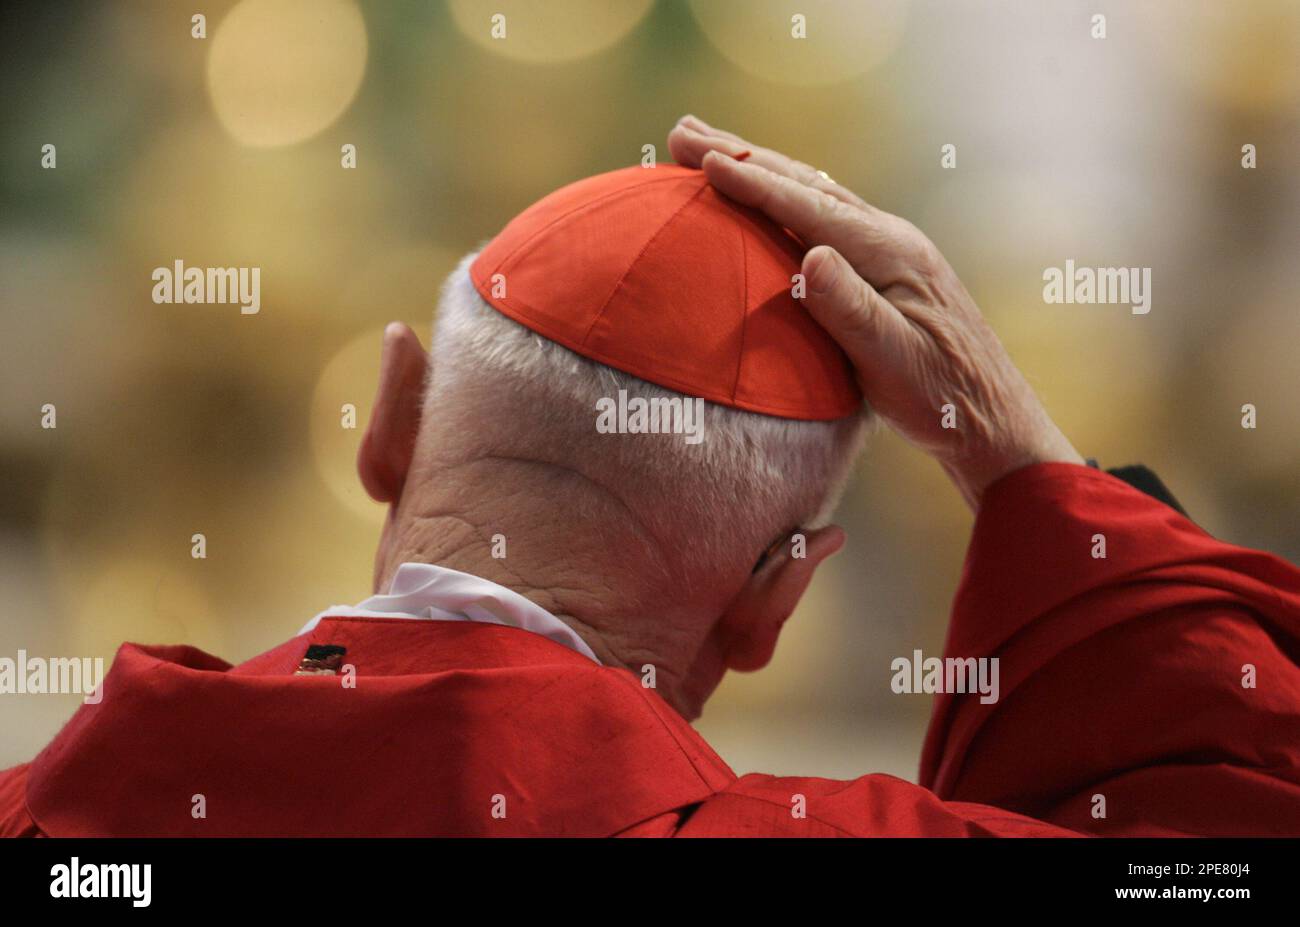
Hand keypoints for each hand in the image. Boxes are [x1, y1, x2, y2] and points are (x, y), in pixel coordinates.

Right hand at [668, 115, 1083, 509]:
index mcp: (889, 253)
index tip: (699, 161)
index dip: (750, 182)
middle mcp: (889, 238)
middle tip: (682, 132)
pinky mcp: (884, 270)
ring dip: (757, 168)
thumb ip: (850, 309)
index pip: (806, 207)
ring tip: (709, 151)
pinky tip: (764, 197)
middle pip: (804, 184)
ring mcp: (889, 250)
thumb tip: (809, 257)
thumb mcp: (893, 360)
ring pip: (812, 193)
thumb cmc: (941, 399)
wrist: (991, 418)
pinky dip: (781, 197)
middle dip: (739, 156)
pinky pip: (821, 216)